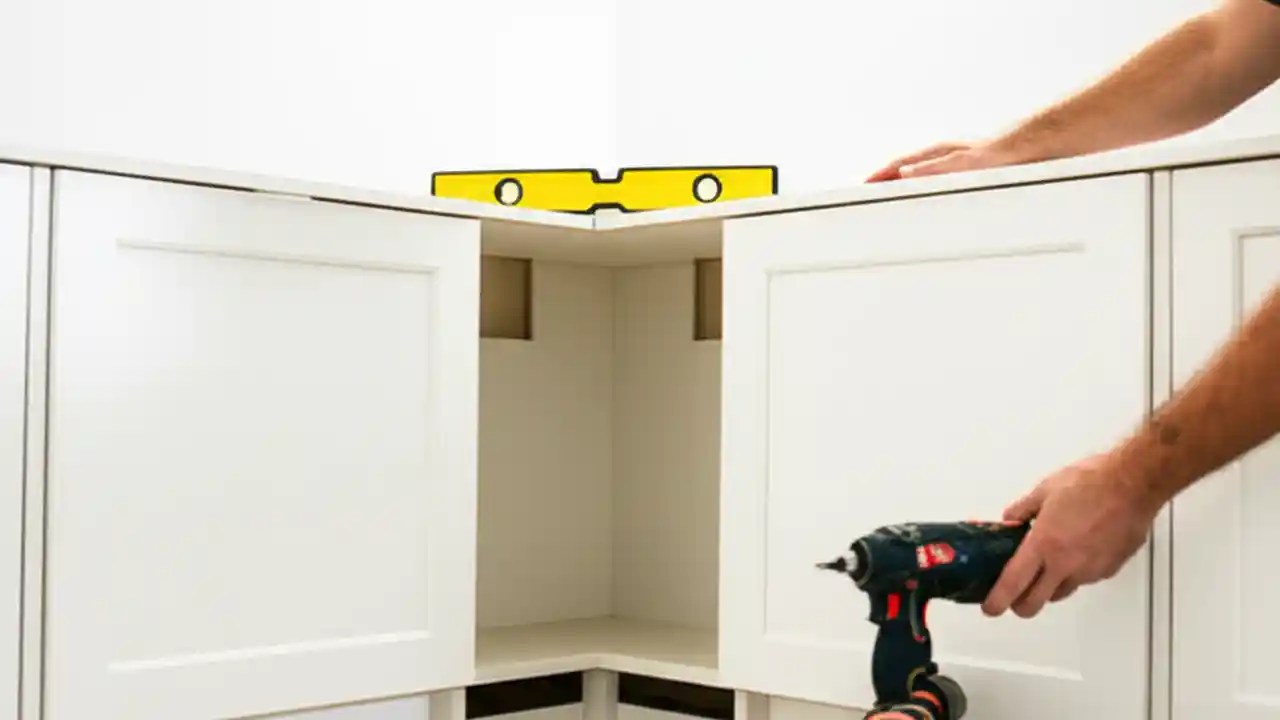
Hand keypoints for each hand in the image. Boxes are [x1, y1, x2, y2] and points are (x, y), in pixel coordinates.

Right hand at [864, 140, 1016, 181]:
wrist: (1026, 146)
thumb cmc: (997, 154)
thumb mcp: (960, 163)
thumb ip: (931, 169)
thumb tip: (902, 174)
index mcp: (936, 154)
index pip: (898, 165)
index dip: (879, 177)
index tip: (862, 187)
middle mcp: (941, 154)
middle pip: (904, 167)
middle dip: (884, 179)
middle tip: (867, 191)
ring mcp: (952, 160)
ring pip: (917, 172)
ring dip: (900, 181)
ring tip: (890, 193)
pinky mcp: (964, 168)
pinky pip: (932, 177)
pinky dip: (919, 184)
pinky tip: (926, 192)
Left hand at [981, 453, 1160, 618]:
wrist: (1133, 484)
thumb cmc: (1092, 483)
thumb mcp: (1044, 490)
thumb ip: (1023, 510)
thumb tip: (1011, 519)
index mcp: (1044, 544)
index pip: (1014, 584)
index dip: (998, 600)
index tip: (991, 607)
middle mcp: (1066, 564)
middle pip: (1035, 602)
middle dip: (1021, 604)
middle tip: (1013, 596)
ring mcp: (1089, 570)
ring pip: (1061, 592)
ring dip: (1048, 588)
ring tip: (1045, 568)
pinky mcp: (1108, 569)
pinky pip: (1084, 580)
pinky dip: (1074, 574)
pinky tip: (1074, 554)